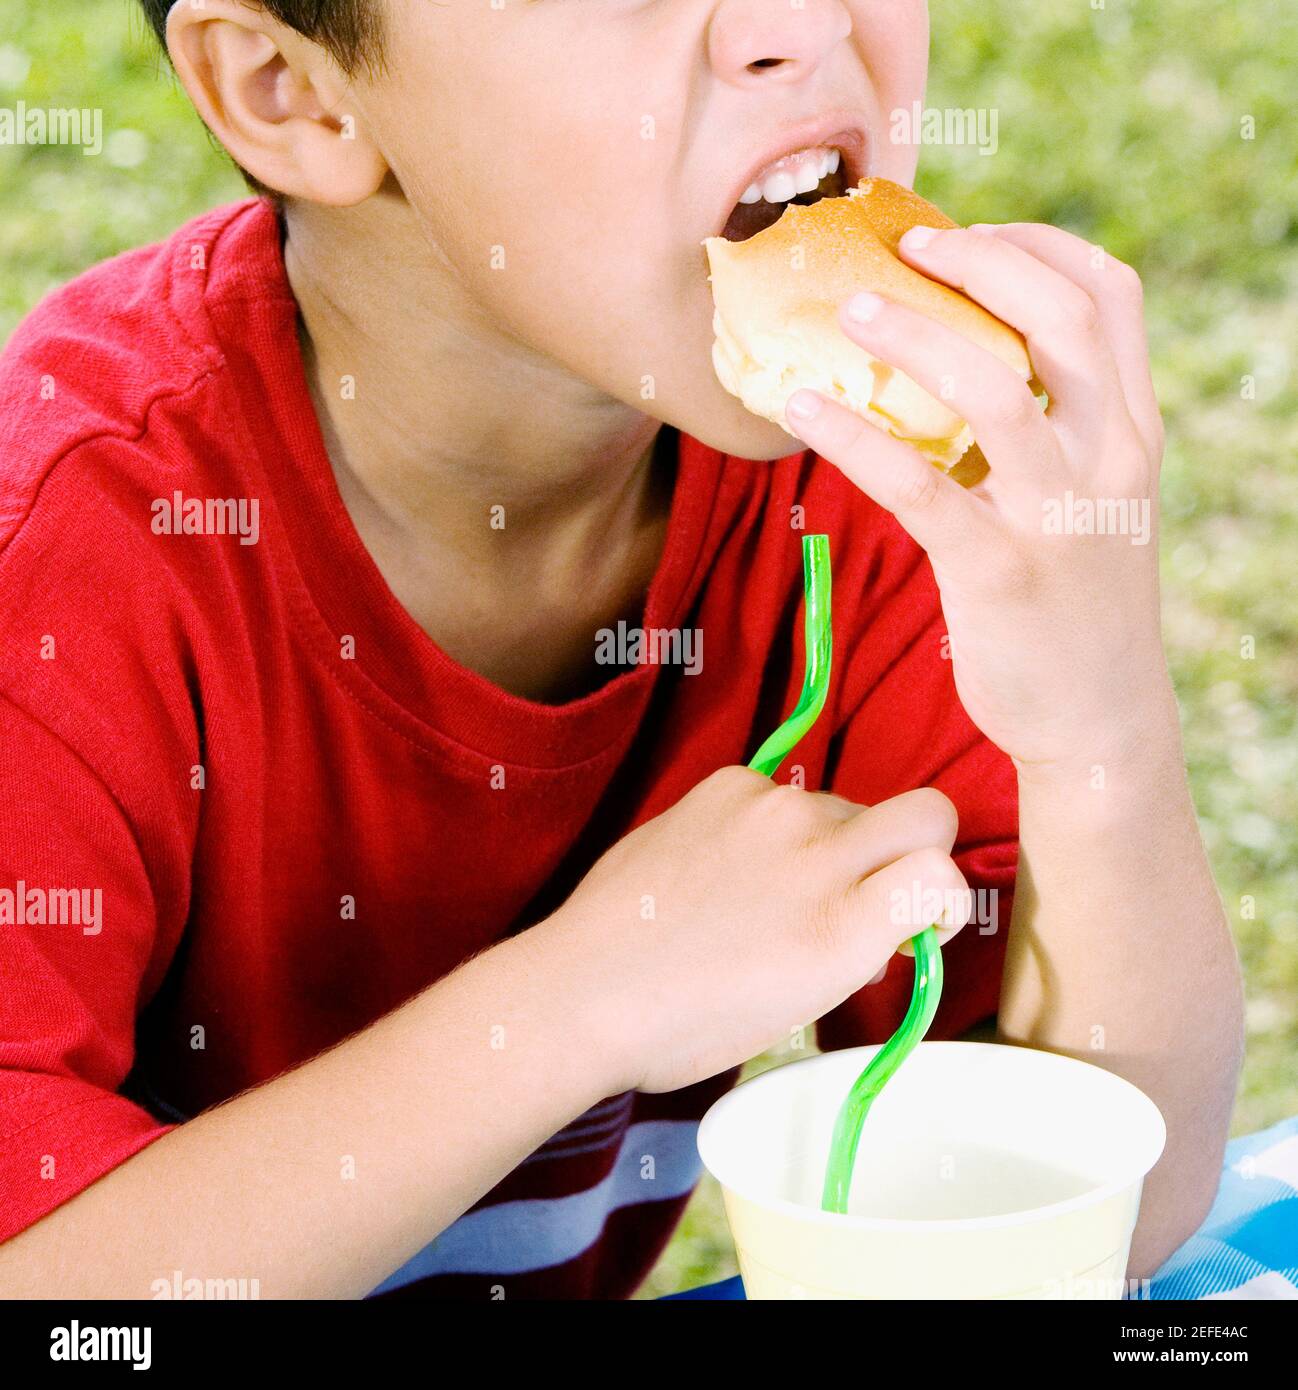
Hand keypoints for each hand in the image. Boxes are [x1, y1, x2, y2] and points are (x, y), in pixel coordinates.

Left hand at [543, 766, 969, 1094]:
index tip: (919, 919)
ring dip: (829, 840)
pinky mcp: (728, 782)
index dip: (944, 895)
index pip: (944, 871)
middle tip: (860, 890)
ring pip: (844, 806)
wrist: (586, 986)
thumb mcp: (802, 1004)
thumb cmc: (692, 1022)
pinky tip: (721, 865)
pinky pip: (780, 794)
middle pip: (921, 813)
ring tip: (760, 889)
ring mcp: (771, 806)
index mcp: (843, 929)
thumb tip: (889, 908)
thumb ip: (863, 943)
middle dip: (910, 848)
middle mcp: (819, 853)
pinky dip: (769, 825)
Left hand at [784, 223, 1175, 774]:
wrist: (1100, 719)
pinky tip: (802, 409)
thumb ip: (1055, 433)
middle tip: (904, 246)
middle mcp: (1110, 459)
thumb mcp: (1094, 502)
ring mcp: (1057, 516)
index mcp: (1133, 431)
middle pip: (1061, 317)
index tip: (968, 233)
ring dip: (912, 334)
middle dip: (980, 260)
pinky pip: (917, 485)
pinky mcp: (997, 571)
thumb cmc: (1078, 603)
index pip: (1111, 296)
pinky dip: (853, 437)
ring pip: (993, 389)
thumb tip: (962, 366)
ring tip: (848, 308)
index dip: (1037, 243)